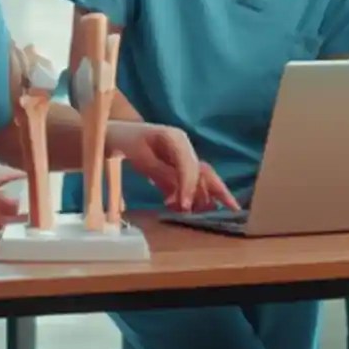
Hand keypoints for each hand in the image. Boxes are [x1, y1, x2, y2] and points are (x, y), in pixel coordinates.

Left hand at [107, 121, 239, 212]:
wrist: (116, 134)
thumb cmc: (126, 139)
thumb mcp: (140, 156)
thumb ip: (160, 172)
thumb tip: (178, 191)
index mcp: (177, 139)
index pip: (190, 165)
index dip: (189, 186)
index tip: (184, 206)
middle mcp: (184, 148)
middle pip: (204, 171)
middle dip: (218, 190)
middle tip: (232, 209)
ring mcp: (181, 159)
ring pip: (199, 180)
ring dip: (199, 198)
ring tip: (196, 214)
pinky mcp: (174, 170)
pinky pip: (186, 186)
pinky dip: (186, 198)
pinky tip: (178, 209)